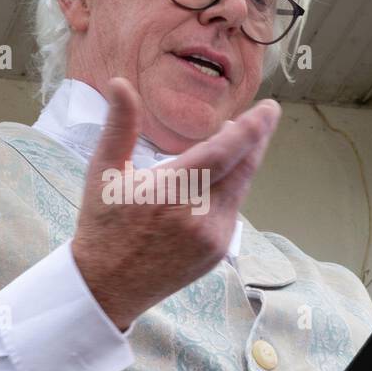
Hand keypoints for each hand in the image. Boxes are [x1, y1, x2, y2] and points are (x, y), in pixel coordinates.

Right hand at [71, 76, 280, 329]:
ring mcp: (211, 237)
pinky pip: (232, 212)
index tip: (268, 109)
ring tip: (238, 142)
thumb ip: (120, 125)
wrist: (107, 286)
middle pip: (242, 169)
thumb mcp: (103, 172)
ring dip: (243, 163)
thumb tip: (119, 83)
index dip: (251, 129)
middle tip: (266, 115)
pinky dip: (232, 190)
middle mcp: (196, 215)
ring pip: (240, 190)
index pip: (223, 152)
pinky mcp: (217, 253)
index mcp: (168, 191)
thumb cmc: (102, 225)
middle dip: (257, 139)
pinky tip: (221, 179)